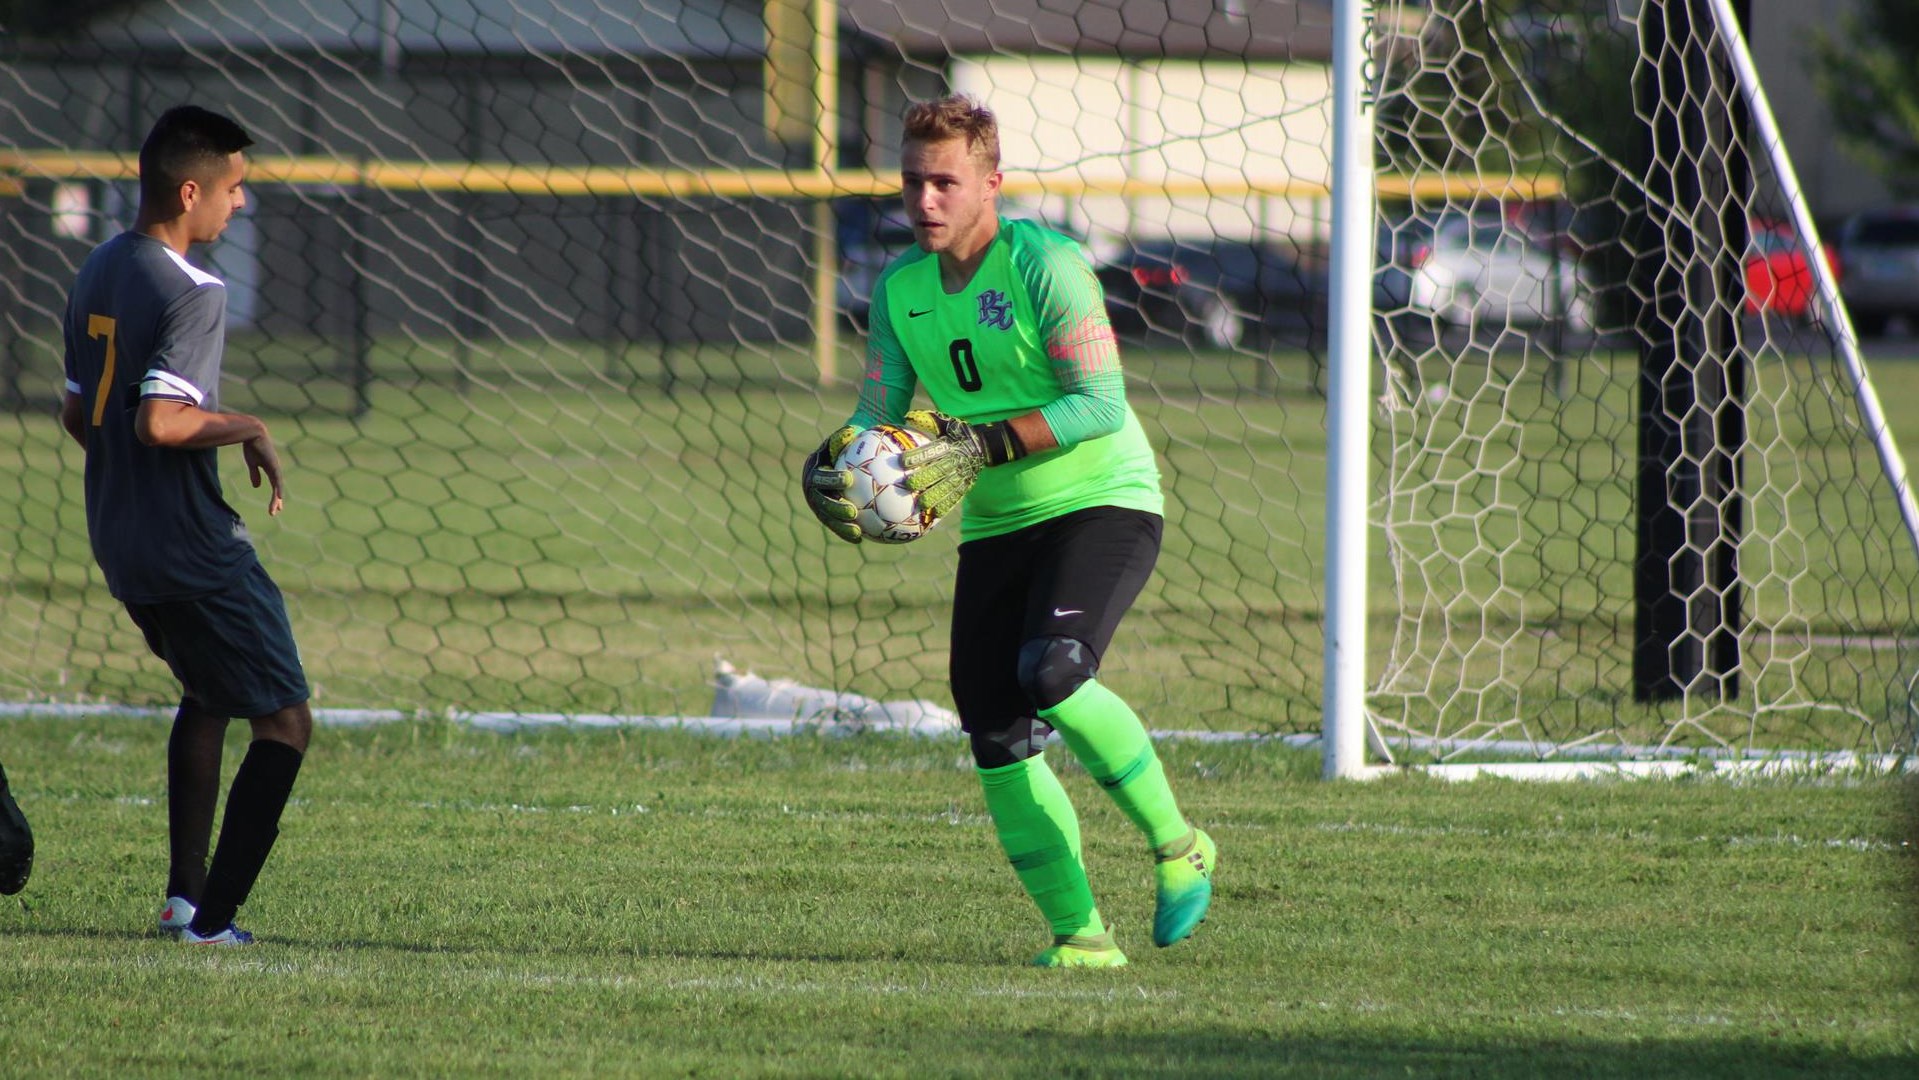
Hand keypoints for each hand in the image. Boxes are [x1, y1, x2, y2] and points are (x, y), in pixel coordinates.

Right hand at [242, 433, 284, 515]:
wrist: (252, 433)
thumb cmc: (252, 446)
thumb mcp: (252, 463)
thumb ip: (255, 474)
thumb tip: (257, 486)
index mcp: (270, 469)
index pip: (274, 485)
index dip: (274, 495)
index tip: (274, 506)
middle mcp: (275, 469)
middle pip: (278, 488)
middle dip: (277, 500)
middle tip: (277, 511)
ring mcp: (275, 467)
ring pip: (278, 486)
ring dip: (277, 498)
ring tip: (276, 509)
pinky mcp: (273, 465)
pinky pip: (276, 480)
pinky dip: (278, 489)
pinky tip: (278, 497)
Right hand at [801, 425, 862, 543]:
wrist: (845, 457)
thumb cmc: (849, 443)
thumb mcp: (846, 436)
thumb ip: (846, 436)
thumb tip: (851, 433)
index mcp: (813, 469)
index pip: (819, 476)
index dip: (831, 479)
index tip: (849, 479)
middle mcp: (811, 489)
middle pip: (820, 501)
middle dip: (835, 508)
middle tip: (853, 511)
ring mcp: (818, 503)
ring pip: (827, 517)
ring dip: (841, 526)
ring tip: (857, 532)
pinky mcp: (826, 514)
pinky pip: (836, 525)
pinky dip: (847, 532)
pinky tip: (862, 538)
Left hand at [899, 410, 1024, 517]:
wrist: (984, 445)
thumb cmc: (958, 433)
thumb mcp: (946, 423)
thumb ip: (927, 420)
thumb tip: (907, 415)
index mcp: (948, 446)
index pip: (930, 452)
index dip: (916, 456)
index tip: (901, 461)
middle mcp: (954, 462)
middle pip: (937, 471)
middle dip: (922, 478)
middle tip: (907, 485)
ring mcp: (960, 475)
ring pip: (945, 487)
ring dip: (932, 496)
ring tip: (919, 504)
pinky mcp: (964, 486)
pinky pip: (954, 497)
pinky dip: (944, 506)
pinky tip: (933, 514)